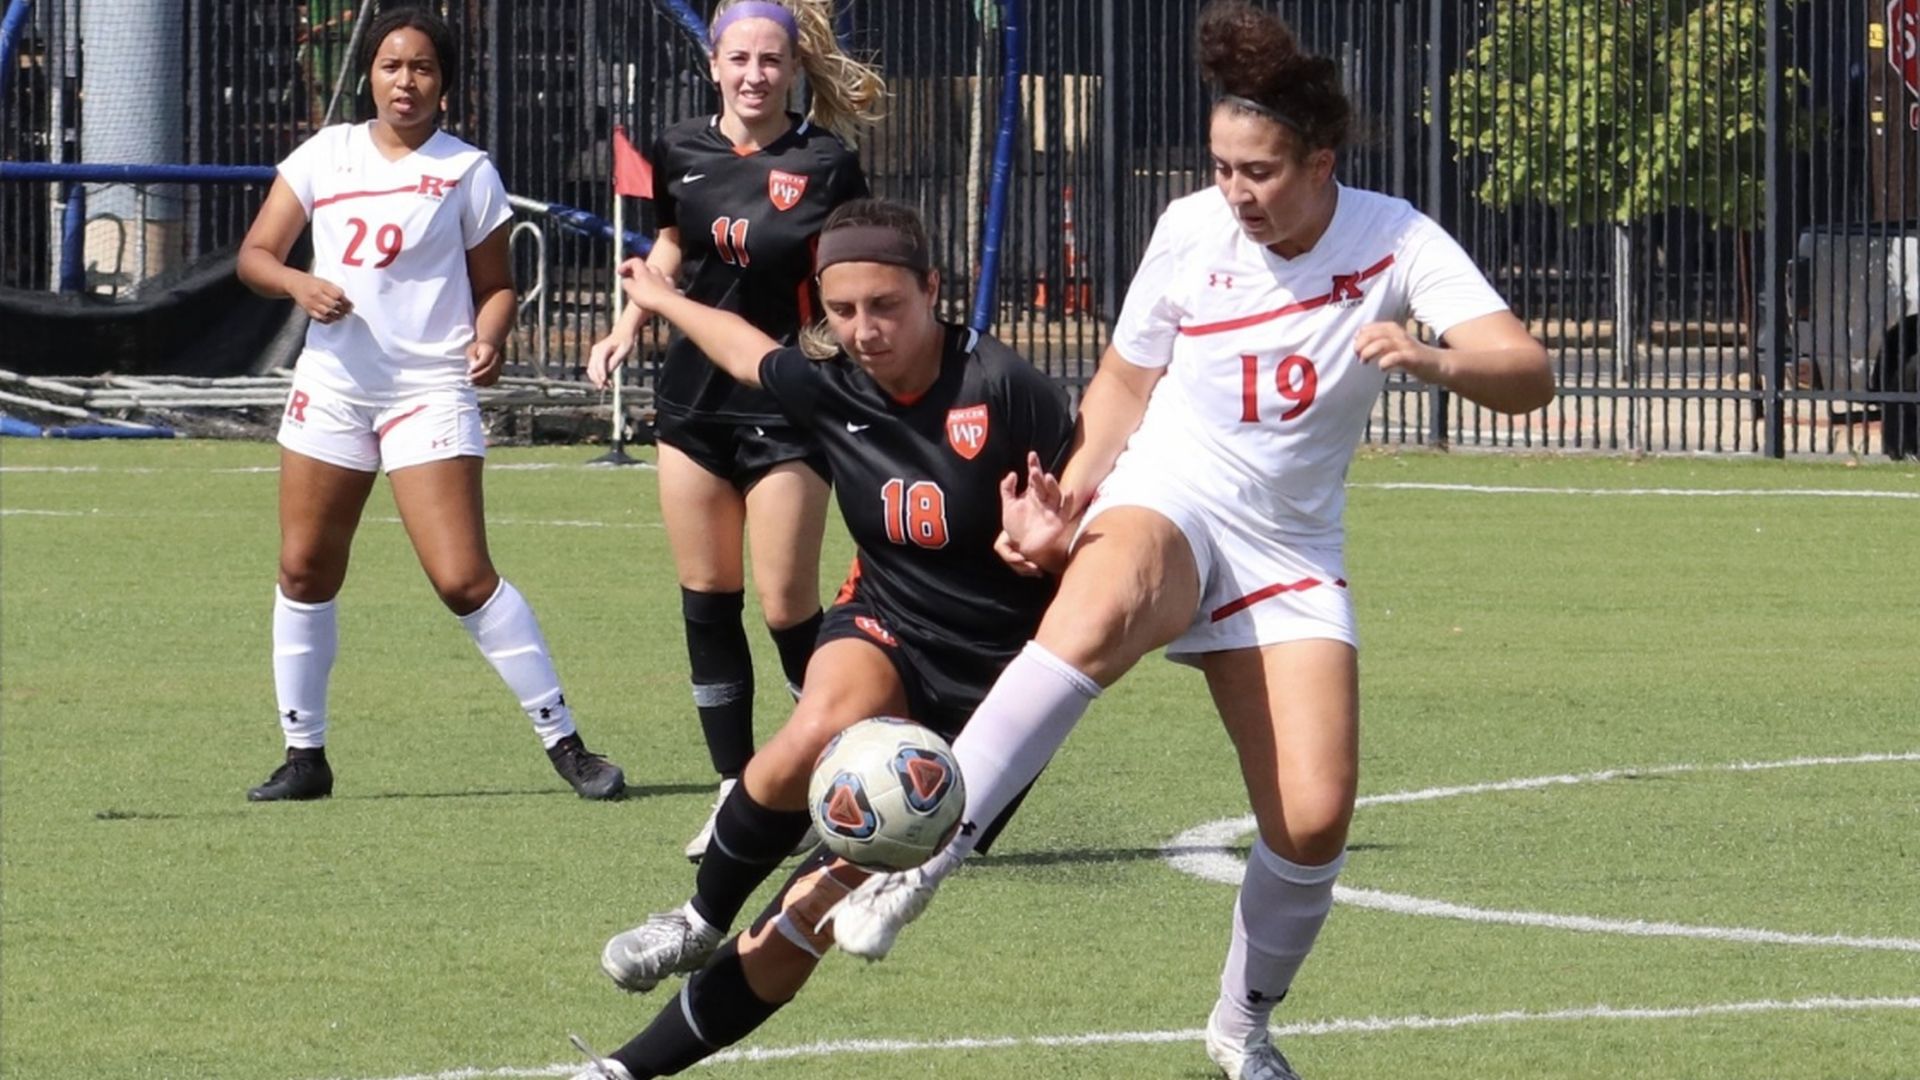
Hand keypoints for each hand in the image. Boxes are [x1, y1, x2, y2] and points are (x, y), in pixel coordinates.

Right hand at [292, 275, 352, 323]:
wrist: (294, 283)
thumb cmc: (310, 282)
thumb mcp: (324, 281)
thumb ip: (334, 289)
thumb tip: (345, 300)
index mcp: (322, 285)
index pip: (337, 295)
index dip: (346, 301)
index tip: (350, 305)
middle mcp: (316, 294)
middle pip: (333, 304)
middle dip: (343, 309)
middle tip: (348, 312)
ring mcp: (311, 303)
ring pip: (327, 313)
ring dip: (337, 316)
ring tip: (341, 316)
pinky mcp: (307, 310)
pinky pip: (319, 318)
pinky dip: (327, 320)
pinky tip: (332, 319)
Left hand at [466, 339, 503, 386]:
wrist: (491, 347)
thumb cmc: (478, 348)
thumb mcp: (472, 350)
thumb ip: (472, 358)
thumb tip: (472, 368)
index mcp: (490, 351)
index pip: (485, 361)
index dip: (477, 368)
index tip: (468, 372)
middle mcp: (496, 360)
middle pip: (490, 370)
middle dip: (478, 376)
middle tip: (468, 379)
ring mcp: (499, 367)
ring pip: (492, 377)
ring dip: (481, 382)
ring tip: (471, 383)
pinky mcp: (498, 373)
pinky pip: (493, 380)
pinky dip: (485, 384)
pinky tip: (476, 384)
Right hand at [585, 331, 632, 388]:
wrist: (622, 333)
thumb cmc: (625, 341)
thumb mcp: (624, 351)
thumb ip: (616, 361)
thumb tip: (609, 371)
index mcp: (603, 348)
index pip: (600, 363)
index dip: (602, 374)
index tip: (605, 382)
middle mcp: (596, 351)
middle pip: (593, 368)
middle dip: (598, 379)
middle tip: (606, 387)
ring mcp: (594, 353)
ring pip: (591, 370)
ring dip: (596, 379)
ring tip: (606, 386)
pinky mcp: (595, 357)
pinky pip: (592, 368)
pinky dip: (596, 376)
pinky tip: (603, 381)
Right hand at [618, 258, 676, 311]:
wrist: (668, 305)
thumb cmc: (649, 297)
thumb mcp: (631, 290)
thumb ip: (627, 284)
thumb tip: (625, 281)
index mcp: (644, 272)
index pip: (635, 261)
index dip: (626, 265)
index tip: (620, 272)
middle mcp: (656, 275)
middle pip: (649, 267)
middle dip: (641, 272)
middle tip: (634, 279)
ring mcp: (666, 282)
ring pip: (660, 276)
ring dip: (654, 279)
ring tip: (648, 287)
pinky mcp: (673, 292)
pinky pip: (670, 288)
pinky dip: (666, 289)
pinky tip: (664, 294)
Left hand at [997, 451, 1080, 575]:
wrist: (1021, 546)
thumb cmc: (1016, 526)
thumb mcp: (1008, 506)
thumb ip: (1007, 489)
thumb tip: (1012, 473)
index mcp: (1032, 494)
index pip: (1034, 478)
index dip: (1033, 465)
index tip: (1031, 455)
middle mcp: (1044, 500)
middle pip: (1043, 485)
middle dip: (1039, 477)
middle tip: (1033, 470)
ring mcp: (1052, 510)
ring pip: (1055, 494)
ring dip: (1053, 486)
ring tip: (1048, 477)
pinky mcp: (1059, 521)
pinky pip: (1065, 510)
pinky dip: (1068, 501)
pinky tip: (1068, 492)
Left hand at [1355, 321, 1446, 384]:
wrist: (1439, 365)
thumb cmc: (1414, 357)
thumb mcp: (1395, 347)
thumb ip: (1379, 344)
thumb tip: (1359, 345)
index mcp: (1394, 330)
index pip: (1370, 327)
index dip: (1360, 336)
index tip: (1356, 347)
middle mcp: (1399, 335)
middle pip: (1373, 333)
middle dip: (1361, 344)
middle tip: (1358, 356)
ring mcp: (1406, 346)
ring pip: (1382, 343)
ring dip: (1369, 352)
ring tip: (1364, 362)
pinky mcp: (1413, 358)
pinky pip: (1396, 357)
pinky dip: (1385, 362)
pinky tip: (1382, 368)